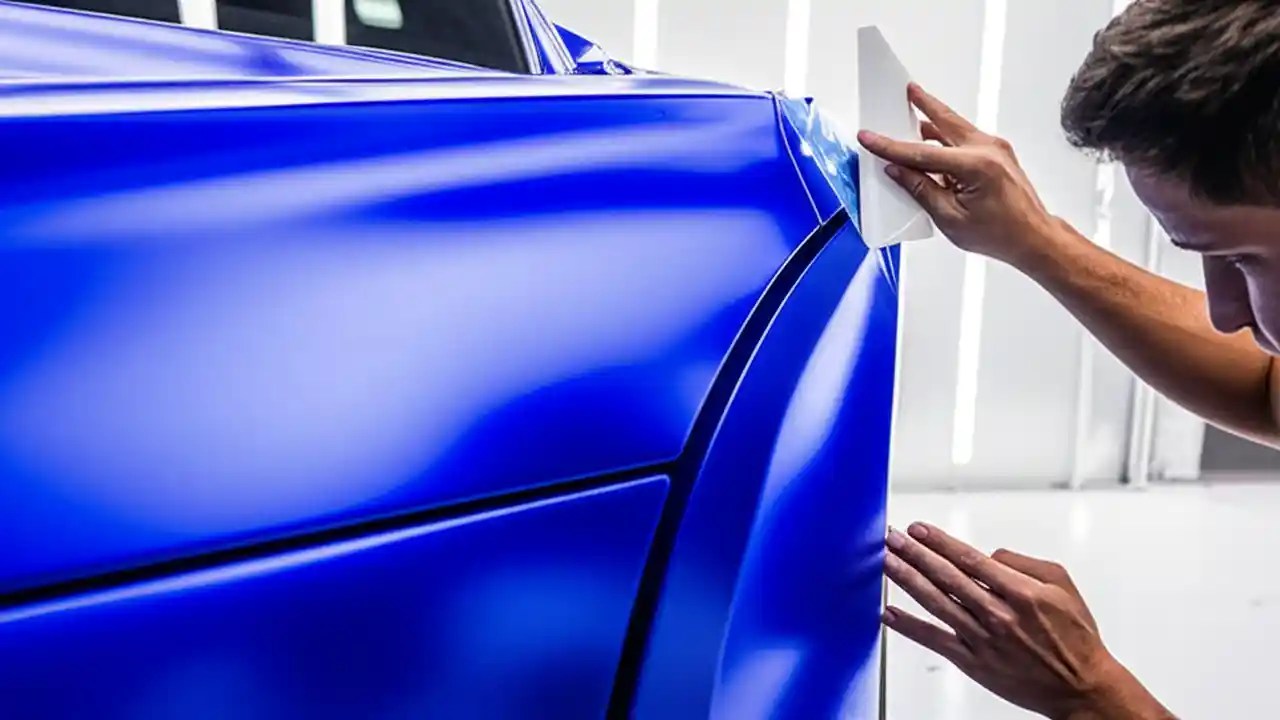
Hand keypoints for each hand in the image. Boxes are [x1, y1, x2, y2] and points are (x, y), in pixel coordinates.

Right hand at [857, 83, 1063, 268]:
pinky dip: (946, 138)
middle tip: (908, 90)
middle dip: (923, 104)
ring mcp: (995, 149)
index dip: (891, 147)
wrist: (1033, 238)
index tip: (872, 138)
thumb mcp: (950, 218)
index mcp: (975, 166)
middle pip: (945, 121)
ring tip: (915, 111)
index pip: (922, 153)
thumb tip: (899, 172)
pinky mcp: (997, 154)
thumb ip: (921, 190)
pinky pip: (965, 139)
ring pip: (956, 128)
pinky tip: (933, 141)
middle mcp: (988, 150)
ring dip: (934, 121)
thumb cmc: (1000, 233)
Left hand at [883, 523, 1174, 719]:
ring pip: (936, 604)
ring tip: (885, 562)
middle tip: (891, 537)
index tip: (919, 529)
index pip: (970, 559)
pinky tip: (890, 613)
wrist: (1082, 688)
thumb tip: (990, 555)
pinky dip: (910, 627)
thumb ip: (1024, 563)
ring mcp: (984, 640)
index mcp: (1021, 593)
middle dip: (914, 554)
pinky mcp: (974, 662)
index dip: (940, 542)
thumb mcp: (1062, 585)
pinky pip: (935, 640)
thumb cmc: (1075, 638)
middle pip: (947, 577)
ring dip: (907, 580)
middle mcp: (999, 615)